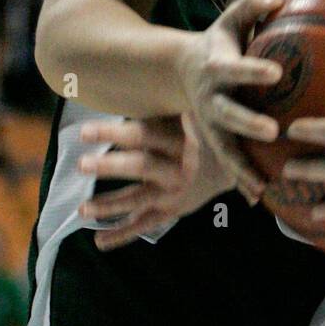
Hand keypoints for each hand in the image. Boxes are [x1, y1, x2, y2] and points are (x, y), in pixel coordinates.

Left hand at [76, 114, 230, 249]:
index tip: (84, 131)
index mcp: (182, 140)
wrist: (243, 164)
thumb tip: (130, 84)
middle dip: (110, 166)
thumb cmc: (207, 131)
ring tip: (83, 209)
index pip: (145, 134)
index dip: (115, 132)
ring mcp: (176, 193)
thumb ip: (166, 108)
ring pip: (141, 199)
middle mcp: (179, 168)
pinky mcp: (174, 210)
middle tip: (81, 165)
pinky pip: (147, 224)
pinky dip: (123, 234)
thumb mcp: (194, 115)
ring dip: (110, 204)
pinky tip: (99, 241)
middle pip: (142, 166)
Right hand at [175, 0, 288, 199]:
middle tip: (272, 130)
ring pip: (226, 148)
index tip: (275, 72)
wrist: (184, 70)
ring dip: (242, 166)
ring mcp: (211, 124)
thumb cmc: (220, 42)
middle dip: (248, 123)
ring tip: (261, 183)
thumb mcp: (230, 21)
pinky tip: (259, 197)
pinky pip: (228, 163)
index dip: (252, 70)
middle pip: (229, 114)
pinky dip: (241, 180)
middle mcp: (211, 100)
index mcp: (217, 68)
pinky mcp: (215, 140)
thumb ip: (250, 6)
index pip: (236, 69)